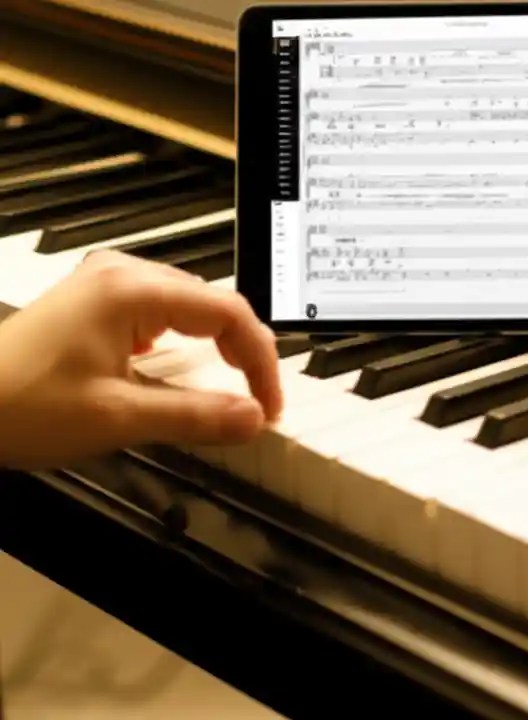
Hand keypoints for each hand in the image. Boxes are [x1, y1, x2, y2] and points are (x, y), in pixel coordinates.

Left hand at [0, 251, 281, 469]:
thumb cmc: (17, 405)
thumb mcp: (118, 419)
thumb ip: (196, 417)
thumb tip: (253, 418)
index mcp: (131, 291)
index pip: (228, 314)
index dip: (260, 361)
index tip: (268, 405)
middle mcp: (121, 276)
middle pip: (213, 305)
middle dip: (244, 353)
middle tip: (260, 400)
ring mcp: (105, 287)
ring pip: (190, 308)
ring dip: (217, 348)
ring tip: (235, 387)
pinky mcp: (94, 305)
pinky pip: (162, 315)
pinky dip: (187, 344)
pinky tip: (187, 372)